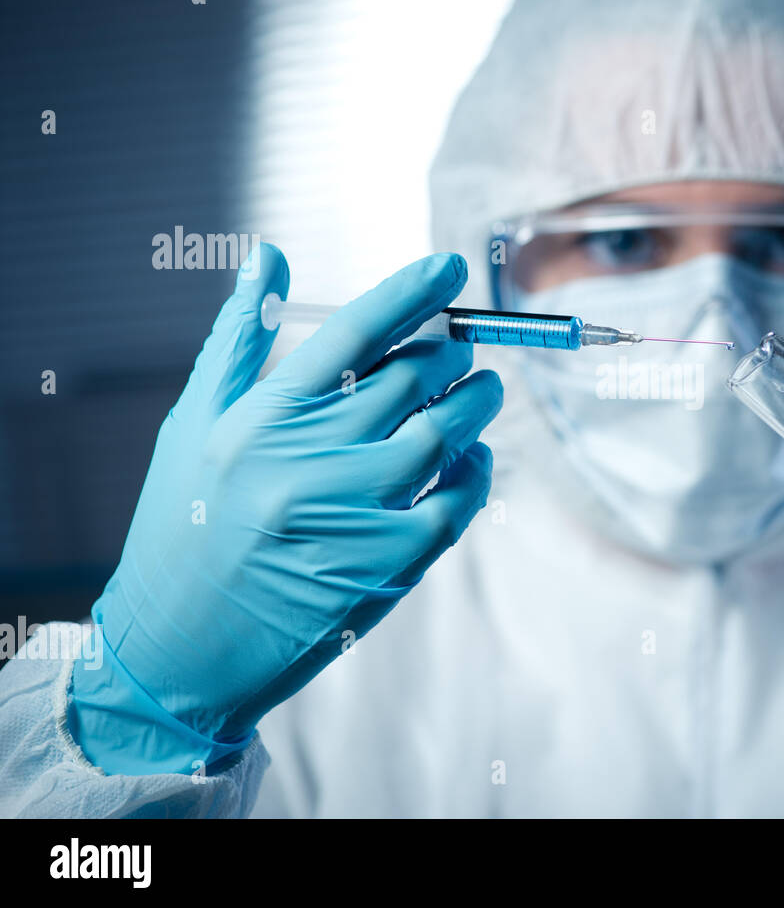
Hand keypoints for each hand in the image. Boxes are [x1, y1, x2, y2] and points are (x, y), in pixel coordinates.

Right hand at [70, 244, 501, 774]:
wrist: (177, 653)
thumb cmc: (183, 527)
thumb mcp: (193, 424)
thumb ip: (239, 337)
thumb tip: (268, 255)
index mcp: (262, 416)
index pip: (356, 332)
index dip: (412, 291)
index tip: (454, 266)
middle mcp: (308, 459)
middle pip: (411, 377)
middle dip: (453, 349)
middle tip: (464, 344)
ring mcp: (351, 516)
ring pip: (445, 434)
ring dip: (476, 402)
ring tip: (482, 390)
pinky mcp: (385, 568)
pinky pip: (456, 503)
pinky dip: (477, 472)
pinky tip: (474, 459)